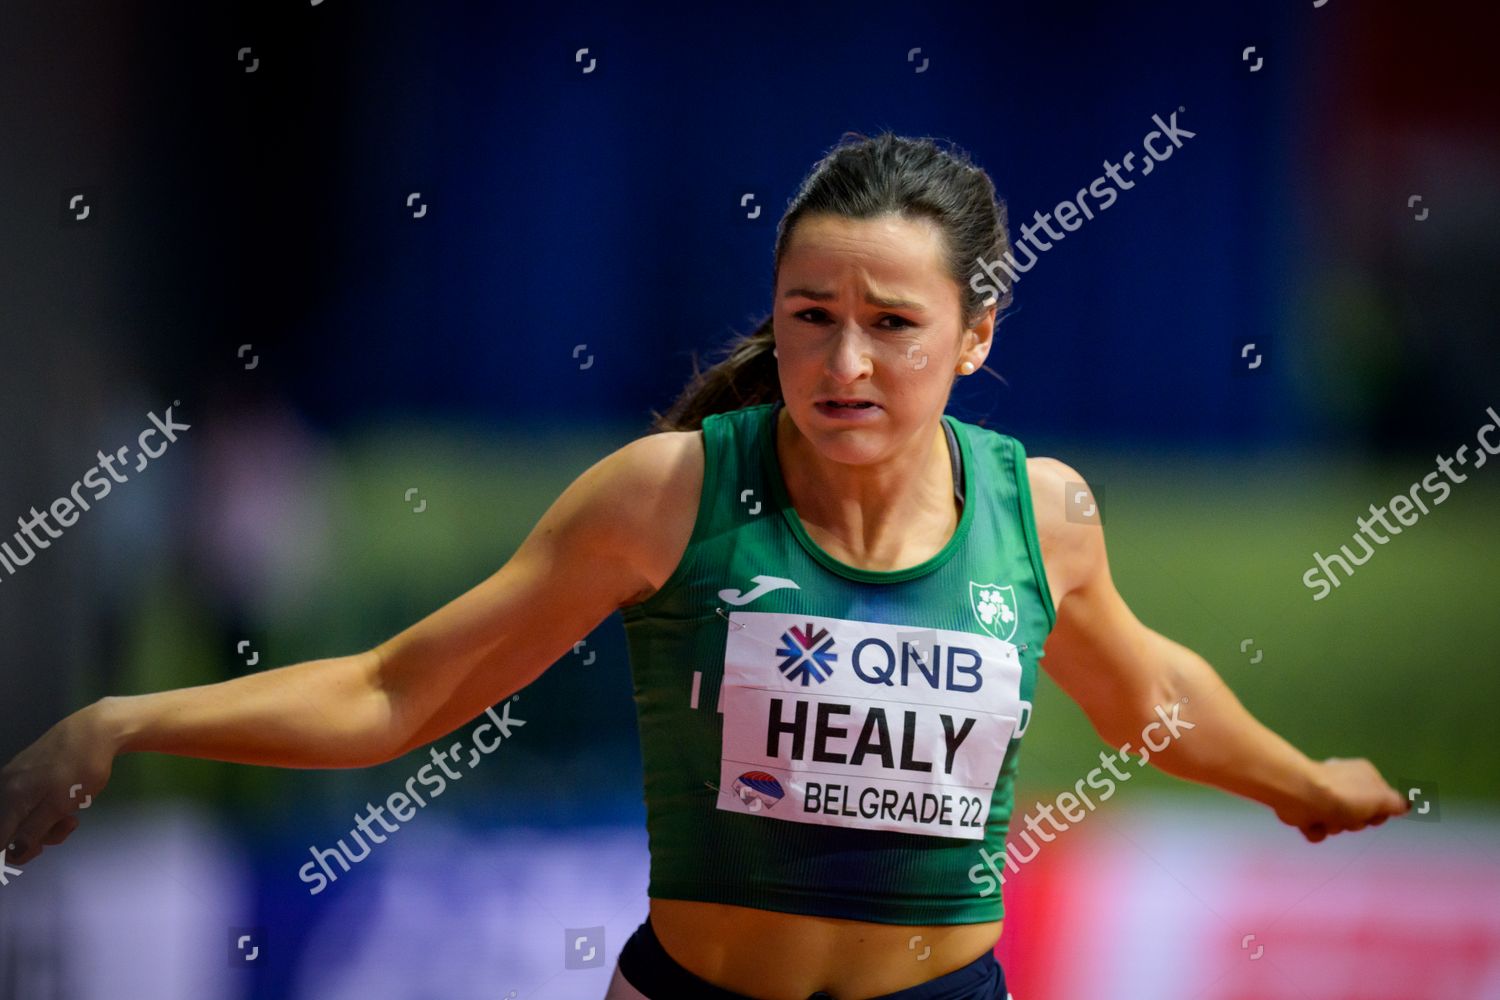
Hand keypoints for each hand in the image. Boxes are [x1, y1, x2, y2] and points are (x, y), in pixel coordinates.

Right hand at [1, 703, 118, 866]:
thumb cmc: (81, 768)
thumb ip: (32, 832)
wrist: (96, 728)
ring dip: (46, 823)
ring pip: (21, 816)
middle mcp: (5, 788)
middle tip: (67, 828)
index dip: (14, 853)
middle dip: (36, 837)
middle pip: (8, 830)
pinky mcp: (26, 770)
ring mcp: (14, 777)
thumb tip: (11, 854)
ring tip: (72, 814)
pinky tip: (67, 800)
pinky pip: (28, 800)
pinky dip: (46, 808)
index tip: (39, 849)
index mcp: (10, 799)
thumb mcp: (59, 807)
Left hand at [1275, 756, 1408, 842]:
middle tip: (1347, 815)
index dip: (1378, 813)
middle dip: (1354, 822)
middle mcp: (1343, 784)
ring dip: (1334, 826)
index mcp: (1363, 775)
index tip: (1373, 813)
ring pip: (1339, 825)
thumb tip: (1407, 805)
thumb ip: (1396, 803)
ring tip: (1326, 817)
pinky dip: (1316, 829)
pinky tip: (1312, 822)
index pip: (1381, 803)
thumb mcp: (1381, 798)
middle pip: (1359, 816)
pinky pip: (1318, 829)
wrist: (1301, 796)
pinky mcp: (1305, 810)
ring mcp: (1322, 796)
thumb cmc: (1345, 796)